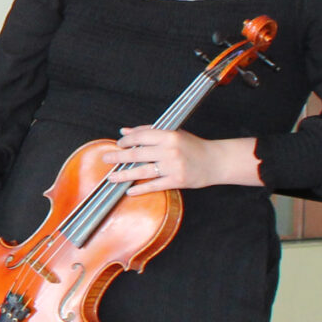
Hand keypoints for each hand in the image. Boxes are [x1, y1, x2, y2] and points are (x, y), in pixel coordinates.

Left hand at [111, 126, 254, 193]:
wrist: (216, 161)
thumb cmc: (192, 146)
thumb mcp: (173, 134)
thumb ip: (148, 132)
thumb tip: (124, 131)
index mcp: (169, 136)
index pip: (140, 137)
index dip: (126, 141)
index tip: (118, 144)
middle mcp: (170, 151)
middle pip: (137, 155)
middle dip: (118, 157)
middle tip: (106, 158)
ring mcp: (173, 167)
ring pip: (143, 172)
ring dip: (124, 175)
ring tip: (111, 177)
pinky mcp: (177, 180)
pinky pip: (155, 186)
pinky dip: (141, 189)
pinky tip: (129, 191)